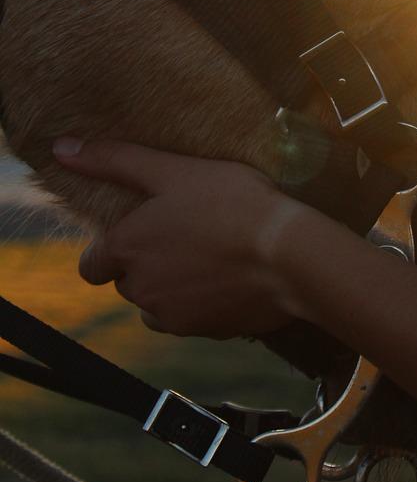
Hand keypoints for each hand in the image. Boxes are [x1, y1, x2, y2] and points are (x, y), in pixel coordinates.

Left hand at [52, 135, 324, 338]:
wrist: (290, 256)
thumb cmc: (233, 203)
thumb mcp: (174, 170)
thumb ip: (116, 160)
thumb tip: (61, 148)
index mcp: (127, 248)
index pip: (92, 265)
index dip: (114, 247)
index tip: (146, 229)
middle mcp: (141, 289)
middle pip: (128, 283)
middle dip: (147, 264)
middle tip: (187, 233)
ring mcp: (174, 316)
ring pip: (158, 305)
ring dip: (173, 287)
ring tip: (212, 256)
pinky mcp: (207, 332)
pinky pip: (193, 319)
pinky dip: (204, 303)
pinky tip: (232, 277)